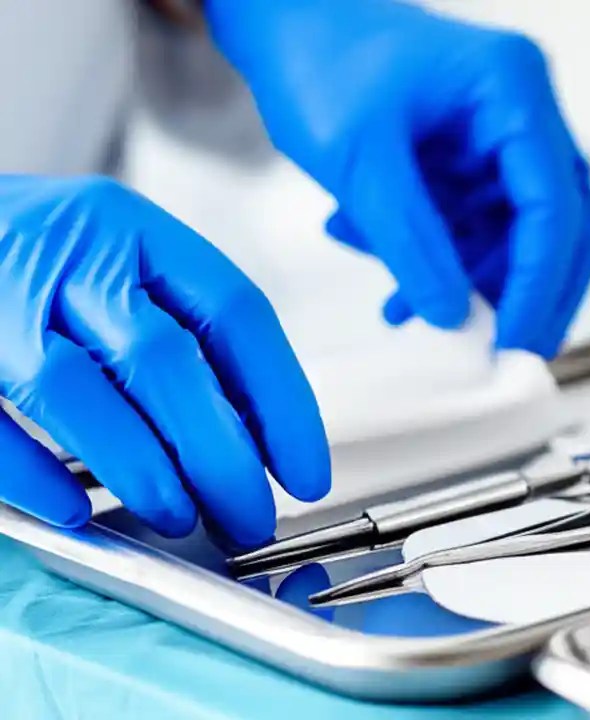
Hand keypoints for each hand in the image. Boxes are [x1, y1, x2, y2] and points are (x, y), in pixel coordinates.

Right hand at [0, 175, 329, 545]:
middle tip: (250, 518)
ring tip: (179, 517)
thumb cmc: (30, 250)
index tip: (306, 472)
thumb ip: (178, 331)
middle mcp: (63, 254)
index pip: (232, 312)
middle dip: (219, 453)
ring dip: (137, 466)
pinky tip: (74, 513)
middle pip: (160, 357)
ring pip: (69, 389)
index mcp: (130, 229)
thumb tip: (255, 441)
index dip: (281, 402)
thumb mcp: (112, 258)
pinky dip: (31, 473)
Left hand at [208, 0, 589, 357]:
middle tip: (505, 355)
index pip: (554, 205)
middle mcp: (523, 111)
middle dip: (530, 294)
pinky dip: (447, 264)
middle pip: (562, 223)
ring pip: (520, 233)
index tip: (512, 343)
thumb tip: (454, 319)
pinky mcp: (472, 157)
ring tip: (409, 313)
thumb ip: (412, 244)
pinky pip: (480, 227)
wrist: (280, 21)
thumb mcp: (361, 161)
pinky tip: (398, 290)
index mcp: (513, 92)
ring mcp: (501, 135)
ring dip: (475, 284)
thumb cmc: (317, 60)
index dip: (538, 284)